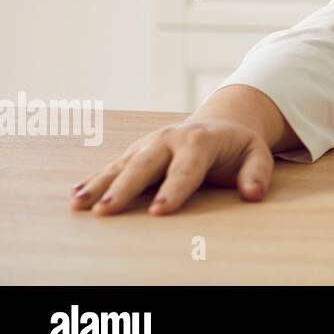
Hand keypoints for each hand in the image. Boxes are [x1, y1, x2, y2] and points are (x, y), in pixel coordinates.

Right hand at [70, 115, 274, 216]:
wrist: (222, 122)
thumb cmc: (239, 146)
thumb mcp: (256, 154)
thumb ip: (257, 173)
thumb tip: (254, 194)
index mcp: (200, 141)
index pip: (186, 169)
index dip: (173, 190)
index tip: (160, 211)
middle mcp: (169, 139)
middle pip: (145, 165)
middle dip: (125, 188)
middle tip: (107, 211)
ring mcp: (149, 144)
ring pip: (122, 165)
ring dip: (99, 185)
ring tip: (78, 204)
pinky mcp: (137, 151)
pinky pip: (113, 167)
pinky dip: (94, 180)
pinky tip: (76, 195)